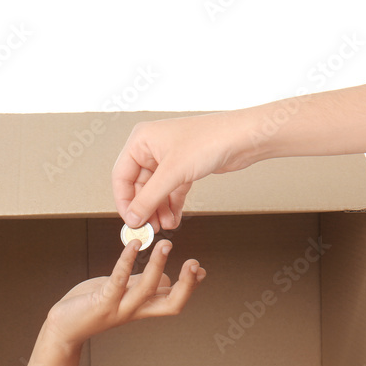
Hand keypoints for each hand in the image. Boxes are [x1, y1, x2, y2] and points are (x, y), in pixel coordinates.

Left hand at [44, 238, 204, 351]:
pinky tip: (133, 245)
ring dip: (158, 266)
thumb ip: (139, 285)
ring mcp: (120, 308)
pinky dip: (127, 261)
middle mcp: (135, 311)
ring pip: (147, 290)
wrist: (63, 328)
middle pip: (171, 304)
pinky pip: (119, 280)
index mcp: (141, 308)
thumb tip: (163, 277)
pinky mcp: (102, 303)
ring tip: (165, 245)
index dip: (190, 286)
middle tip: (194, 263)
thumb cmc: (89, 307)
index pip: (173, 300)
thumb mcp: (119, 294)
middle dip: (186, 285)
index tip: (201, 270)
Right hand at [112, 112, 249, 229]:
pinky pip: (170, 190)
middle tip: (148, 229)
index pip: (121, 176)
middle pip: (138, 185)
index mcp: (141, 140)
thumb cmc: (209, 140)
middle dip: (145, 208)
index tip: (131, 222)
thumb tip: (132, 218)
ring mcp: (168, 158)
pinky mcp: (184, 167)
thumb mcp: (173, 173)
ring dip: (158, 210)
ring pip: (155, 190)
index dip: (124, 202)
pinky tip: (173, 219)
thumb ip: (149, 198)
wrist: (244, 137)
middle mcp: (152, 147)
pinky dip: (171, 205)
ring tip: (164, 226)